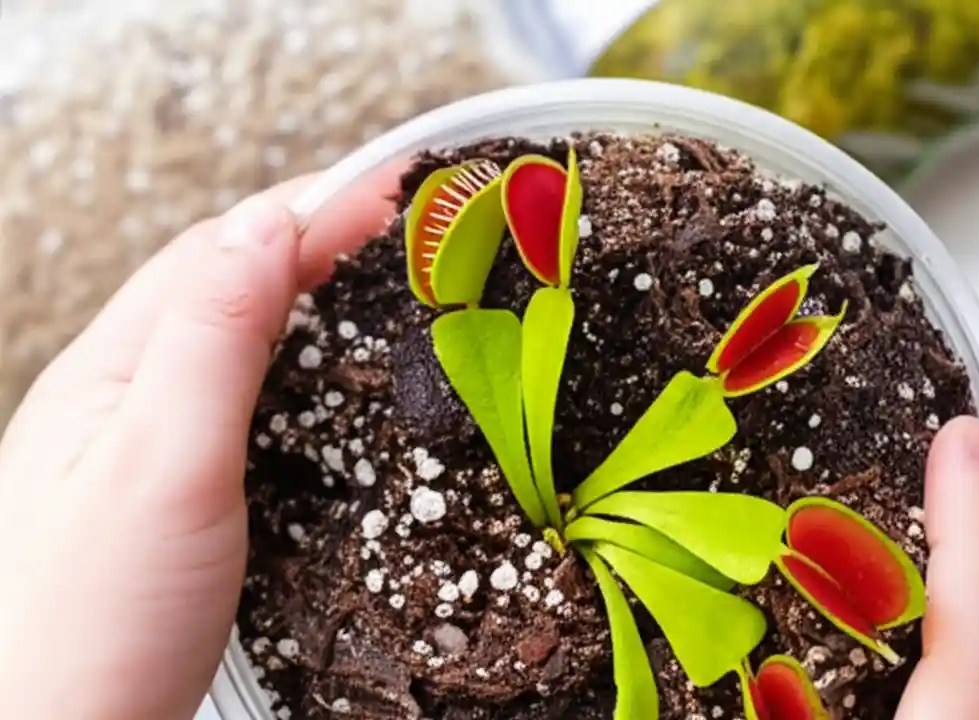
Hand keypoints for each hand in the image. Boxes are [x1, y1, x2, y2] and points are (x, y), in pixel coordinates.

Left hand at [0, 174, 393, 719]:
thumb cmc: (89, 629)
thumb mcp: (164, 465)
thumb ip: (214, 339)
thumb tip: (269, 223)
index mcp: (112, 370)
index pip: (223, 251)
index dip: (314, 207)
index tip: (398, 187)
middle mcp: (124, 398)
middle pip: (228, 282)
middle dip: (316, 236)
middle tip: (404, 220)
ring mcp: (148, 449)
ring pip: (238, 341)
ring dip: (308, 294)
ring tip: (380, 276)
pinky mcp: (181, 500)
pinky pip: (245, 402)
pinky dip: (299, 368)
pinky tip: (330, 382)